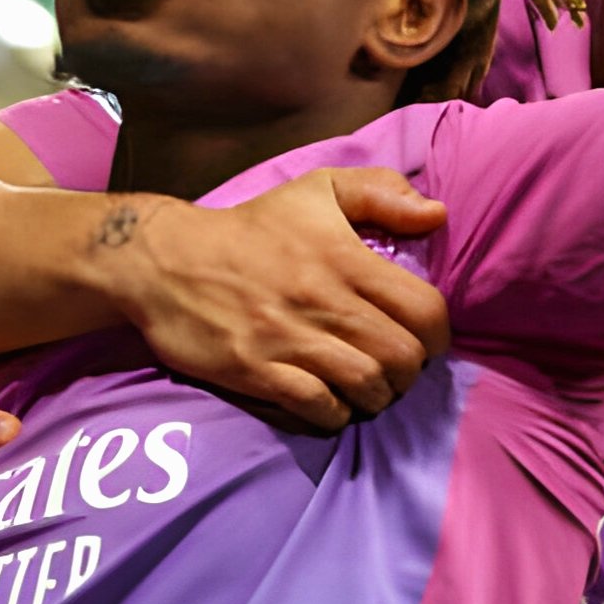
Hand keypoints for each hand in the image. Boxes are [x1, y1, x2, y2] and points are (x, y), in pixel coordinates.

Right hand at [106, 168, 450, 430]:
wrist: (165, 260)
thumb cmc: (250, 228)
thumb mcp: (316, 190)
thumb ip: (380, 193)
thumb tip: (437, 215)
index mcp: (345, 257)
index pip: (425, 310)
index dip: (438, 335)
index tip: (426, 341)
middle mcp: (323, 300)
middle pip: (402, 358)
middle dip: (410, 373)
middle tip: (396, 371)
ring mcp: (288, 338)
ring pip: (366, 386)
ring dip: (376, 397)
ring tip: (367, 390)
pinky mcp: (256, 370)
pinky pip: (318, 408)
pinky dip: (335, 413)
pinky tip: (330, 403)